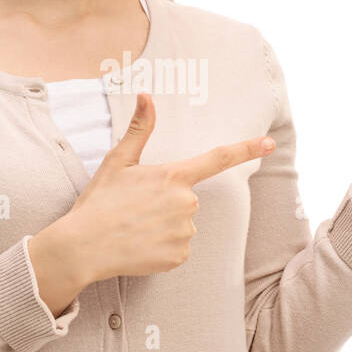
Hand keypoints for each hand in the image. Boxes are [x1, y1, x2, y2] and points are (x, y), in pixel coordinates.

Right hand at [56, 92, 275, 282]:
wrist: (82, 247)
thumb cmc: (99, 202)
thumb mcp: (117, 162)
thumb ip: (139, 129)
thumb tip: (146, 95)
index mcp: (173, 176)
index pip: (217, 158)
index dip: (246, 149)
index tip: (269, 143)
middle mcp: (185, 203)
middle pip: (187, 200)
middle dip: (166, 204)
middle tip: (134, 210)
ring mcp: (184, 232)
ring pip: (182, 226)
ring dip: (163, 228)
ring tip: (134, 229)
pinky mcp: (179, 257)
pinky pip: (178, 249)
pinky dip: (161, 249)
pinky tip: (139, 246)